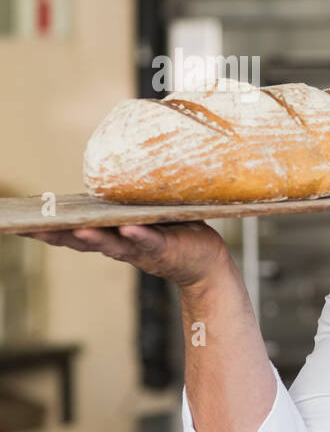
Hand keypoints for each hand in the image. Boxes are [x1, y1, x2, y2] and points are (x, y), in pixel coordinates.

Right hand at [18, 220, 232, 289]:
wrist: (206, 260)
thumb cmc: (173, 231)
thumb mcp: (143, 214)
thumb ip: (123, 202)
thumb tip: (107, 172)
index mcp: (110, 234)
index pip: (74, 230)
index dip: (49, 228)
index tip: (22, 222)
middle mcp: (119, 244)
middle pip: (83, 241)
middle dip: (58, 234)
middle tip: (31, 228)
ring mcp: (141, 249)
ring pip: (112, 244)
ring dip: (95, 238)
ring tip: (79, 229)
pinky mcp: (165, 250)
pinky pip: (149, 242)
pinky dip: (138, 237)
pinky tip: (128, 230)